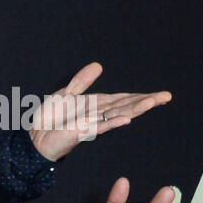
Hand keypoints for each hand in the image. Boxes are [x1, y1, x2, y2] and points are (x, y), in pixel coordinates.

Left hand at [27, 63, 170, 161]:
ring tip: (153, 102)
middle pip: (127, 106)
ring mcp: (92, 123)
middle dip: (147, 101)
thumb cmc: (50, 119)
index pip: (123, 99)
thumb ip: (82, 81)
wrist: (35, 137)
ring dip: (136, 108)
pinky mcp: (82, 132)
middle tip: (167, 96)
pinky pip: (100, 127)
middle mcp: (98, 114)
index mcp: (97, 104)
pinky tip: (126, 119)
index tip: (161, 95)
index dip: (141, 96)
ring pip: (118, 115)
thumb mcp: (66, 93)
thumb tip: (98, 65)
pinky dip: (113, 122)